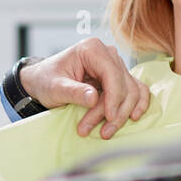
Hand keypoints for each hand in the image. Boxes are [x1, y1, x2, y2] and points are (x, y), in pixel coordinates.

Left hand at [19, 39, 150, 138]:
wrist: (42, 81)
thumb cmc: (46, 81)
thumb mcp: (54, 88)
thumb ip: (74, 92)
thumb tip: (93, 98)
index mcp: (92, 49)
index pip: (112, 73)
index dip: (113, 98)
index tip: (108, 118)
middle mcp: (108, 54)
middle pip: (123, 85)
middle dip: (114, 111)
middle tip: (101, 132)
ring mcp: (115, 65)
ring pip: (130, 90)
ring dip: (122, 113)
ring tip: (106, 132)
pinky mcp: (119, 77)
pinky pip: (136, 90)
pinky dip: (137, 104)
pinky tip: (134, 117)